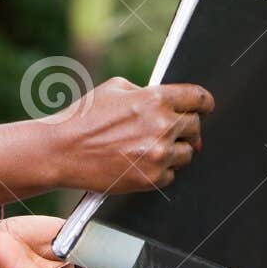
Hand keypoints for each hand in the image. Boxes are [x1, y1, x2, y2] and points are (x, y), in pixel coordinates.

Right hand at [51, 76, 214, 194]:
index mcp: (155, 99)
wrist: (61, 151)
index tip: (205, 107)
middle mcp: (161, 126)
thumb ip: (146, 93)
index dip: (204, 103)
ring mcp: (158, 155)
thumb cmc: (83, 118)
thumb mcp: (115, 88)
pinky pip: (171, 174)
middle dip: (185, 128)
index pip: (198, 98)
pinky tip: (139, 163)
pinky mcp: (151, 179)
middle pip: (195, 127)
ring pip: (187, 153)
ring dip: (174, 150)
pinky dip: (160, 170)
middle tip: (169, 131)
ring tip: (148, 148)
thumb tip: (170, 105)